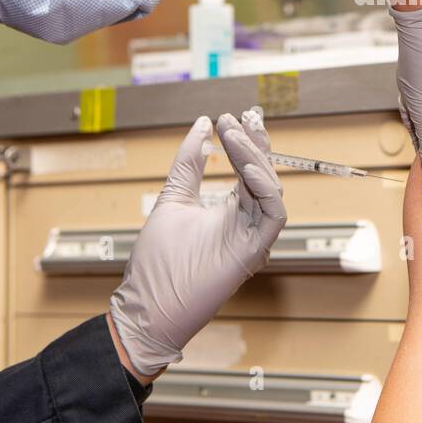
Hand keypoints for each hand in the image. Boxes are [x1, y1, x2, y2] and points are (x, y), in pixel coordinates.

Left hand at [109, 109, 285, 376]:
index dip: (244, 141)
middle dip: (257, 142)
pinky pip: (273, 214)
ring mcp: (251, 236)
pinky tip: (248, 167)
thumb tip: (201, 125)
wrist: (148, 306)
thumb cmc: (157, 263)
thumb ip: (190, 164)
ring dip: (255, 158)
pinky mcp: (253, 251)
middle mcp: (245, 221)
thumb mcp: (173, 199)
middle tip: (246, 116)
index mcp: (229, 211)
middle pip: (263, 174)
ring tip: (235, 134)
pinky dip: (265, 188)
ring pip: (270, 189)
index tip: (230, 116)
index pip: (247, 169)